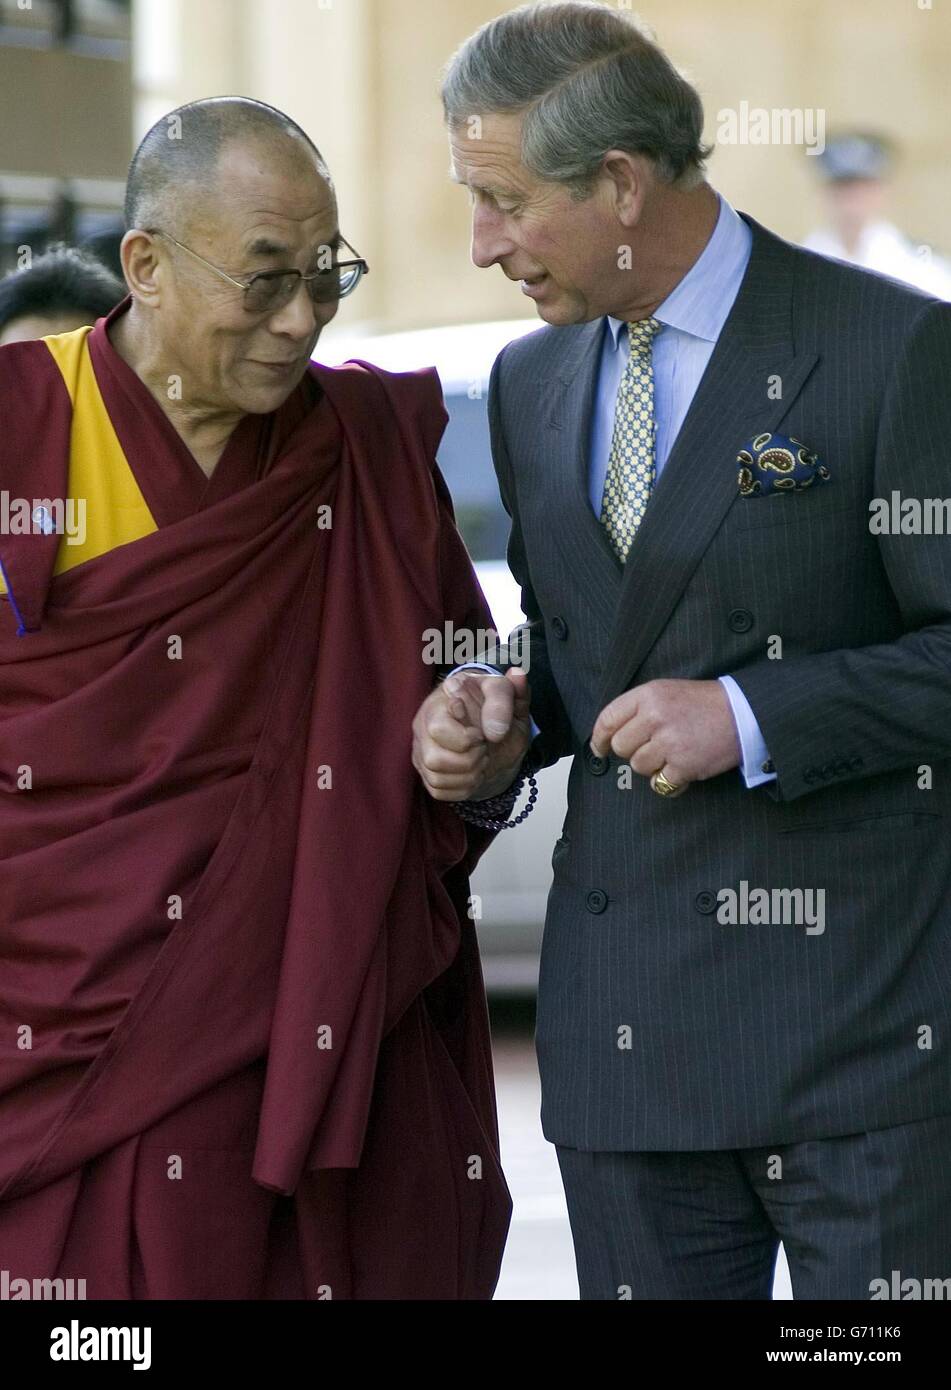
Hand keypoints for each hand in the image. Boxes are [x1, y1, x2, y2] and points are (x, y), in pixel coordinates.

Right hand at [412, 669, 530, 801]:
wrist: (493, 735)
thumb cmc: (496, 712)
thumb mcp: (510, 699)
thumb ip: (512, 689)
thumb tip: (516, 676)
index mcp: (443, 697)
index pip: (441, 727)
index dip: (468, 738)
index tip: (484, 735)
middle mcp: (424, 721)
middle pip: (434, 758)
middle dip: (468, 759)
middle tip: (484, 748)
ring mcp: (421, 746)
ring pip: (435, 775)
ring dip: (468, 775)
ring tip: (480, 760)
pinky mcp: (424, 768)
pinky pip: (438, 789)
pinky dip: (462, 787)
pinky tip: (473, 773)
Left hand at [589, 678, 740, 790]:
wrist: (742, 712)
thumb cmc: (700, 703)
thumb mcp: (665, 691)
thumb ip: (636, 709)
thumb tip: (607, 737)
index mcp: (648, 695)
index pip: (608, 720)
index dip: (599, 738)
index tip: (600, 749)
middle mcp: (655, 717)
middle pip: (621, 747)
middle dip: (633, 751)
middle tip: (654, 746)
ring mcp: (670, 742)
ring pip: (638, 766)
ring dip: (652, 766)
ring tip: (673, 753)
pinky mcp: (684, 765)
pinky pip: (659, 783)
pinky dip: (669, 781)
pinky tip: (682, 768)